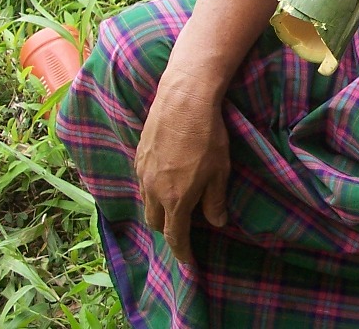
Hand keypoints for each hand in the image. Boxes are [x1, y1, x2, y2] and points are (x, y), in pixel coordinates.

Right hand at [134, 70, 230, 264]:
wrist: (183, 99)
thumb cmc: (207, 135)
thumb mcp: (220, 171)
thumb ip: (215, 200)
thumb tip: (216, 223)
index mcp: (175, 199)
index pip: (174, 235)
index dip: (181, 250)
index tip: (188, 260)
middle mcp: (153, 190)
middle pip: (155, 222)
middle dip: (167, 230)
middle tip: (183, 228)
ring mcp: (142, 171)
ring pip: (146, 201)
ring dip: (158, 208)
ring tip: (174, 204)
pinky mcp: (139, 155)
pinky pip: (142, 181)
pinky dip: (152, 188)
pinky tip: (165, 178)